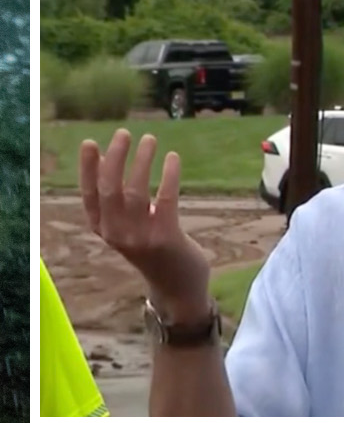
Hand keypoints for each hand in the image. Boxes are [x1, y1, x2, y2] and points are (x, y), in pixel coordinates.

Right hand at [78, 129, 211, 317]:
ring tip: (151, 139)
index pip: (89, 193)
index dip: (87, 167)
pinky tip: (172, 157)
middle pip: (110, 187)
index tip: (91, 142)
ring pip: (136, 190)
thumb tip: (116, 161)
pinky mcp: (166, 237)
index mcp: (102, 229)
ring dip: (142, 160)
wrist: (177, 289)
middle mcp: (116, 233)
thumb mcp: (127, 230)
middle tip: (124, 133)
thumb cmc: (153, 252)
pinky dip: (169, 174)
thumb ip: (119, 204)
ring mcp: (141, 236)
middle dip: (115, 156)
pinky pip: (167, 198)